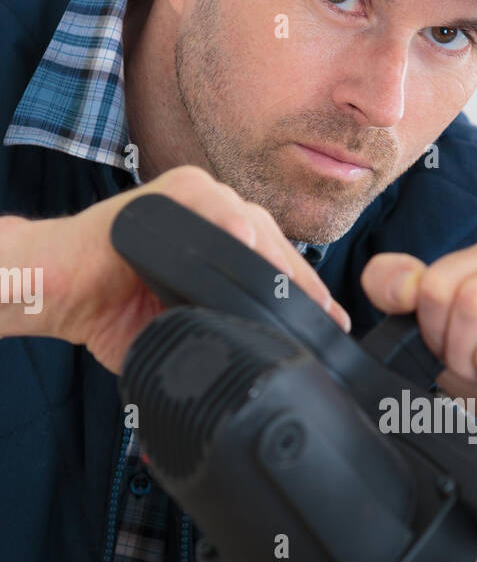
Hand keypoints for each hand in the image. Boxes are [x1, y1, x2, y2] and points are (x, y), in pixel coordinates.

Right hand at [18, 165, 350, 372]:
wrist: (59, 295)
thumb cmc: (116, 313)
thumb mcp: (184, 332)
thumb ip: (222, 335)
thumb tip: (266, 369)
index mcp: (227, 243)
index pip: (280, 268)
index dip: (308, 298)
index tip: (333, 327)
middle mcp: (218, 215)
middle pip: (277, 246)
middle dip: (303, 284)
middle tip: (323, 317)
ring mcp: (196, 200)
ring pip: (252, 225)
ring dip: (275, 258)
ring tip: (294, 292)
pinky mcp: (169, 193)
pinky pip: (208, 204)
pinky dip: (227, 222)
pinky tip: (242, 240)